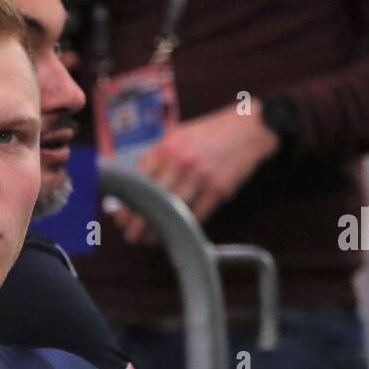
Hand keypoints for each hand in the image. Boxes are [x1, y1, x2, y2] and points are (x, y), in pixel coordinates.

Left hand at [111, 101, 279, 242]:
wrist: (249, 129)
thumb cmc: (209, 134)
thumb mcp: (178, 137)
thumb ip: (156, 159)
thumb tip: (132, 187)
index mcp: (167, 147)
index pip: (137, 181)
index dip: (126, 203)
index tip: (120, 216)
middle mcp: (181, 161)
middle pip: (152, 200)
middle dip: (137, 223)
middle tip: (131, 235)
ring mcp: (201, 176)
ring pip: (172, 212)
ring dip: (158, 231)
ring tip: (148, 240)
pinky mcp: (219, 190)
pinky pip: (197, 216)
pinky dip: (184, 228)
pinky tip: (175, 234)